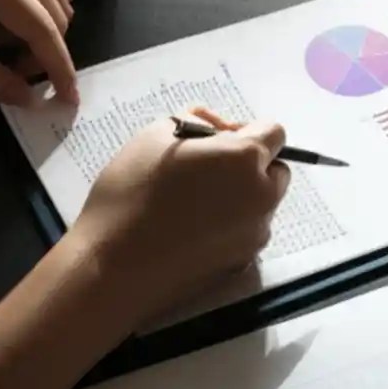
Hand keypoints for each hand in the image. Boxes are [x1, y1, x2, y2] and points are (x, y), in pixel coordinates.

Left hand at [0, 0, 77, 105]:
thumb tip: (27, 99)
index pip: (41, 27)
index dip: (58, 67)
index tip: (69, 100)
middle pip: (55, 16)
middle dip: (42, 53)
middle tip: (9, 71)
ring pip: (56, 2)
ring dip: (40, 34)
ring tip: (1, 45)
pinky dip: (37, 13)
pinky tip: (6, 22)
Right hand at [67, 112, 291, 326]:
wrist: (112, 268)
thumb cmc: (131, 193)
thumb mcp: (155, 135)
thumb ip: (197, 121)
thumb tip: (218, 128)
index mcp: (245, 159)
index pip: (274, 132)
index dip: (246, 131)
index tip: (215, 141)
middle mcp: (262, 198)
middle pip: (275, 171)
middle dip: (250, 166)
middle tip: (205, 170)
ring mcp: (255, 236)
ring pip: (260, 205)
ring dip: (240, 196)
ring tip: (192, 203)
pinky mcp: (241, 264)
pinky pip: (245, 233)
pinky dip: (229, 226)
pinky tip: (190, 230)